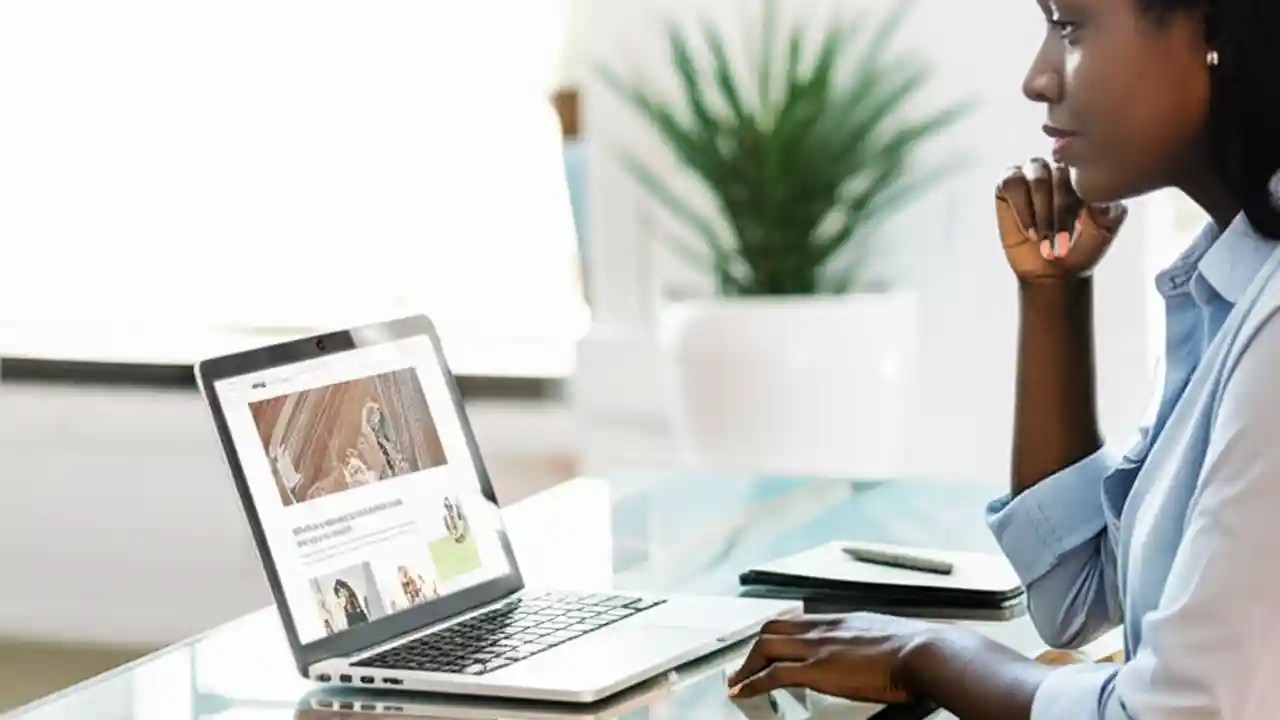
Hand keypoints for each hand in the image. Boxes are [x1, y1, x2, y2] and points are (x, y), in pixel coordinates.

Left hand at [725, 613, 935, 703]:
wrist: (925, 653)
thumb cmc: (917, 650)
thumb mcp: (889, 636)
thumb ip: (872, 642)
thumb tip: (875, 654)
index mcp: (841, 620)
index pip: (797, 622)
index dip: (779, 635)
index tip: (769, 647)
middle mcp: (824, 629)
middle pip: (773, 629)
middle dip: (754, 648)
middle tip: (745, 665)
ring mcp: (818, 647)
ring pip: (766, 646)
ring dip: (748, 665)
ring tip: (738, 681)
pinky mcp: (817, 669)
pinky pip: (774, 674)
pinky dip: (753, 683)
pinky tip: (744, 692)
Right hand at [996, 158, 1127, 281]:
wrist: (1054, 272)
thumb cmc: (1081, 247)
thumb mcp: (1105, 227)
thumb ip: (1110, 207)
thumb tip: (1098, 194)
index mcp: (1084, 171)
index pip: (1083, 171)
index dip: (1081, 202)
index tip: (1081, 230)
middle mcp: (1057, 166)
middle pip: (1059, 174)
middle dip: (1060, 211)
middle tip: (1062, 240)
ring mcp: (1031, 172)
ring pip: (1037, 177)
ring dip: (1042, 211)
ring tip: (1044, 237)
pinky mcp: (1007, 182)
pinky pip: (1012, 183)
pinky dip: (1022, 209)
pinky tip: (1030, 230)